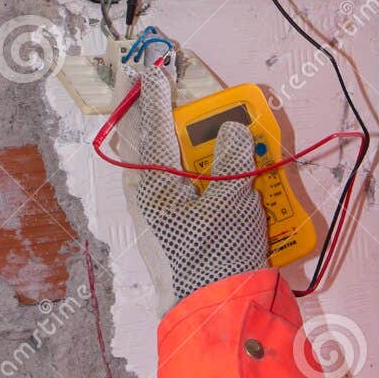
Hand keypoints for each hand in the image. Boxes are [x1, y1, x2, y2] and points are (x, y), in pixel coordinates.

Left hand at [129, 67, 268, 313]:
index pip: (151, 122)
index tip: (153, 63)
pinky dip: (187, 170)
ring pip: (160, 163)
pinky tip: (204, 167)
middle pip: (145, 140)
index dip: (154, 91)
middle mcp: (146, 193)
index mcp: (153, 180)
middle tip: (152, 82)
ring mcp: (156, 213)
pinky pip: (175, 186)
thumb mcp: (233, 199)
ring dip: (172, 141)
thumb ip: (231, 157)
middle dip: (151, 110)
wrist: (215, 314)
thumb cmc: (218, 253)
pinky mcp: (171, 229)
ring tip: (181, 120)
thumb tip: (230, 130)